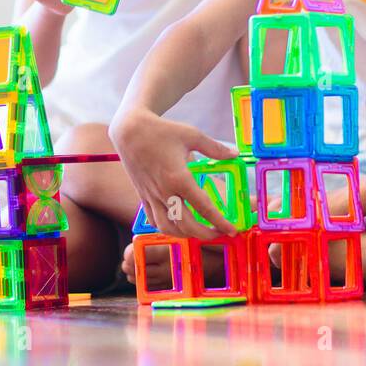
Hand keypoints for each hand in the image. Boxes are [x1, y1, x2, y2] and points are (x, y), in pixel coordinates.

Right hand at [110, 108, 239, 239]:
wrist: (130, 131)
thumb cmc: (161, 131)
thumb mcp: (192, 135)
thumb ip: (215, 148)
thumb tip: (235, 155)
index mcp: (179, 178)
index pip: (203, 208)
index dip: (220, 222)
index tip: (231, 230)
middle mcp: (164, 192)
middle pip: (186, 225)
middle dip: (205, 234)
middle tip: (219, 233)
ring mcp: (151, 196)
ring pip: (168, 228)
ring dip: (185, 235)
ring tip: (199, 232)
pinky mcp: (143, 196)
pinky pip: (153, 220)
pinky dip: (166, 228)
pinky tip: (176, 225)